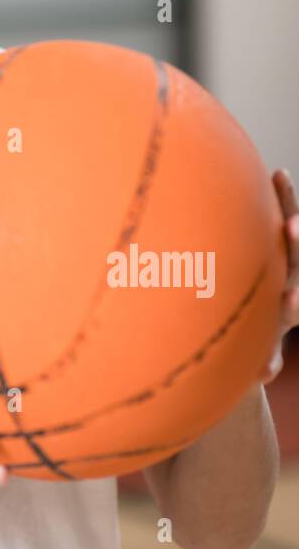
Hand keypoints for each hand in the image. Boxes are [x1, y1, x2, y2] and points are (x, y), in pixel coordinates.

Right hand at [259, 168, 298, 383]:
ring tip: (282, 181)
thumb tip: (264, 375)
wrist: (265, 317)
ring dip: (291, 207)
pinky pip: (284, 211)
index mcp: (289, 310)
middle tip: (292, 227)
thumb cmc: (254, 340)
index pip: (295, 306)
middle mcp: (295, 280)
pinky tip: (277, 173)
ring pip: (294, 232)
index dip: (295, 302)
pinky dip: (283, 196)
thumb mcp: (256, 351)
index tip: (292, 299)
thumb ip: (263, 359)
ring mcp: (290, 257)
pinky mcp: (282, 237)